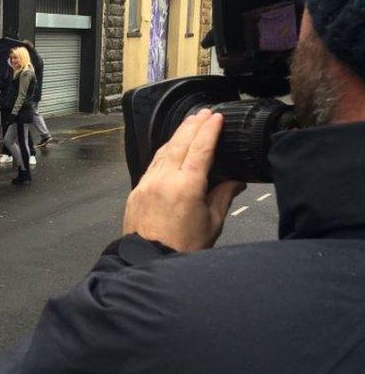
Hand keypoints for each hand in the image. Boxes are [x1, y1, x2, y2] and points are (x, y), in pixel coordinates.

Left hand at [121, 109, 245, 252]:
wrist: (150, 260)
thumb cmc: (183, 247)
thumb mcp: (212, 222)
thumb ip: (223, 196)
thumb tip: (235, 181)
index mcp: (186, 186)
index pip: (200, 148)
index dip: (209, 130)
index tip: (216, 117)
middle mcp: (164, 179)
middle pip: (179, 143)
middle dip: (193, 125)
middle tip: (204, 114)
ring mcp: (148, 183)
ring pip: (163, 151)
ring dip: (177, 135)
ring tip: (189, 125)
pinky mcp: (137, 190)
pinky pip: (152, 164)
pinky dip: (164, 152)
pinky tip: (170, 148)